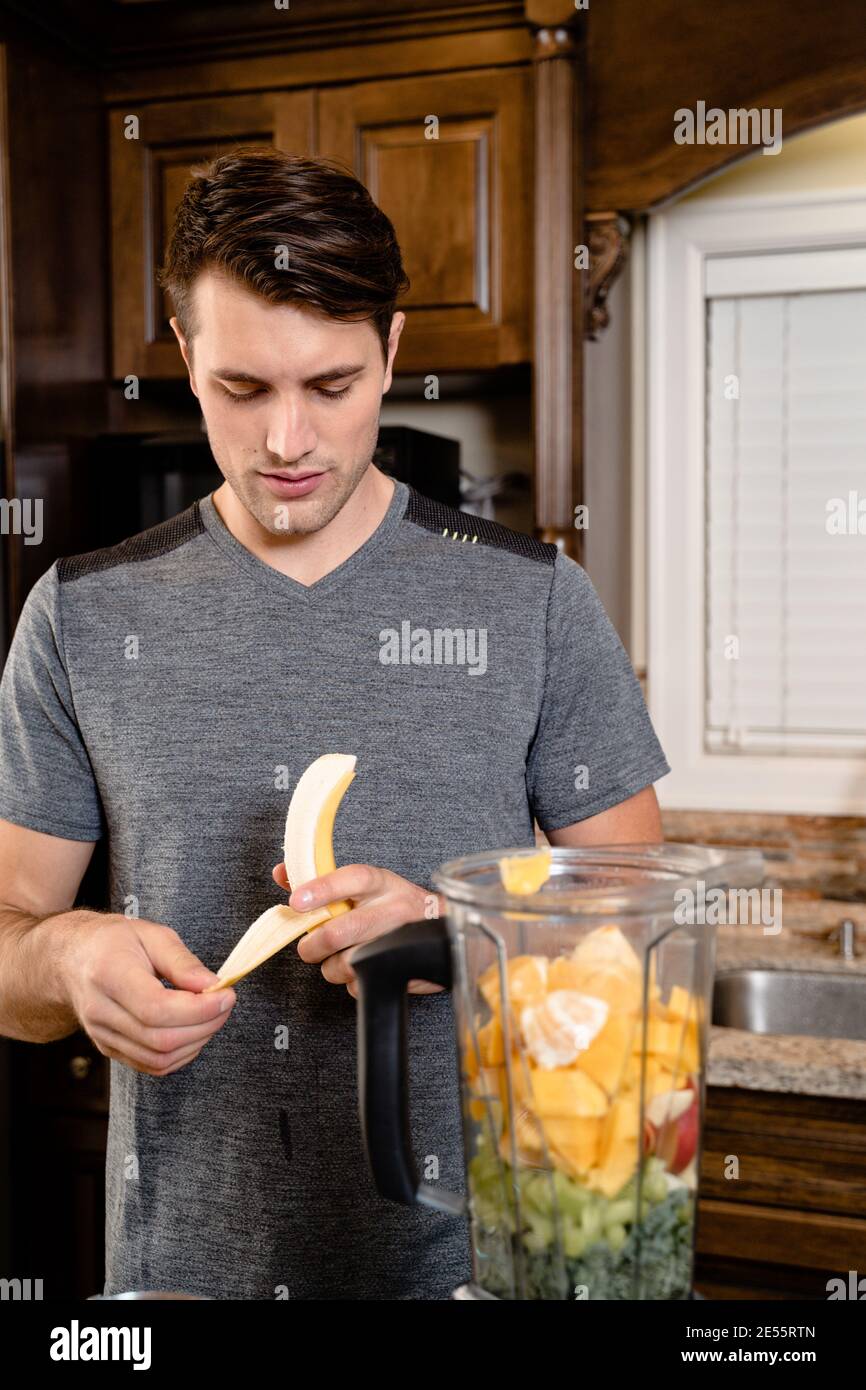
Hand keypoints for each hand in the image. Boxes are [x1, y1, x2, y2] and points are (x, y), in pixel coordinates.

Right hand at [63, 914, 236, 1076]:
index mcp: (108, 974)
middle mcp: (100, 1011)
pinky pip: (151, 1065)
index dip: (198, 1009)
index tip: (226, 995)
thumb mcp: (152, 935)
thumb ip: (183, 962)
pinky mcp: (109, 1049)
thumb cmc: (114, 942)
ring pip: (158, 1059)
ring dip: (197, 1042)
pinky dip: (181, 1054)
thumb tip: (213, 986)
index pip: (156, 1009)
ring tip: (212, 1015)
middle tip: (225, 1003)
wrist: (72, 959)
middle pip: (160, 1040)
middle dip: (205, 1026)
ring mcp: (102, 1035)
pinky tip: (193, 1031)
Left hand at [271, 862, 444, 998]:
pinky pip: (359, 985)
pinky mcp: (401, 970)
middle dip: (314, 945)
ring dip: (333, 966)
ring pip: (346, 964)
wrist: (443, 929)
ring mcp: (398, 941)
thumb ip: (321, 880)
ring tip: (342, 956)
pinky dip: (352, 982)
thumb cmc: (393, 905)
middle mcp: (392, 909)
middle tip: (310, 947)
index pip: (353, 879)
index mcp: (381, 883)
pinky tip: (363, 968)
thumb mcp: (365, 886)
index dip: (322, 890)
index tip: (296, 901)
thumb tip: (280, 873)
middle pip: (341, 932)